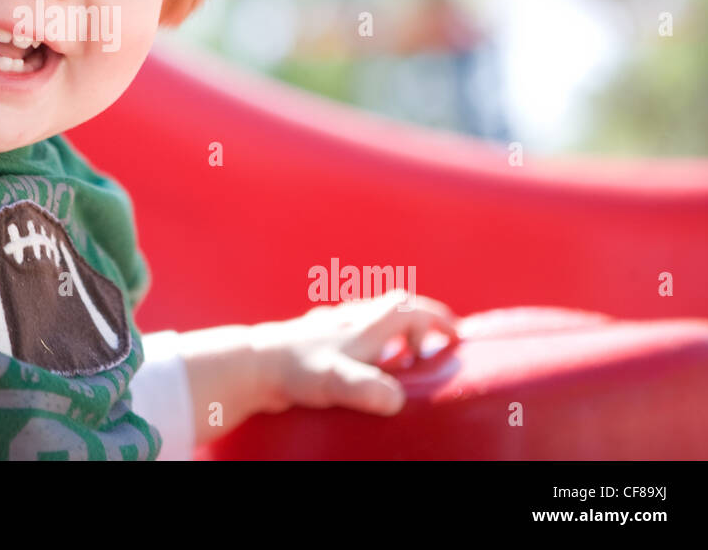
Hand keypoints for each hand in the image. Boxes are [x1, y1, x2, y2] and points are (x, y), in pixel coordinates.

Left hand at [249, 289, 459, 416]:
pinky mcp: (313, 340)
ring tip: (398, 363)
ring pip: (369, 319)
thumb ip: (367, 388)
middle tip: (429, 353)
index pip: (411, 309)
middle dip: (418, 326)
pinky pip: (348, 333)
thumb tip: (394, 399)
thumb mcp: (336, 381)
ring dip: (390, 335)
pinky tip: (355, 362)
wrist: (251, 365)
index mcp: (364, 324)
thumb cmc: (295, 370)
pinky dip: (363, 344)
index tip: (456, 337)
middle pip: (393, 308)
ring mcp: (329, 327)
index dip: (437, 320)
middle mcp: (349, 319)